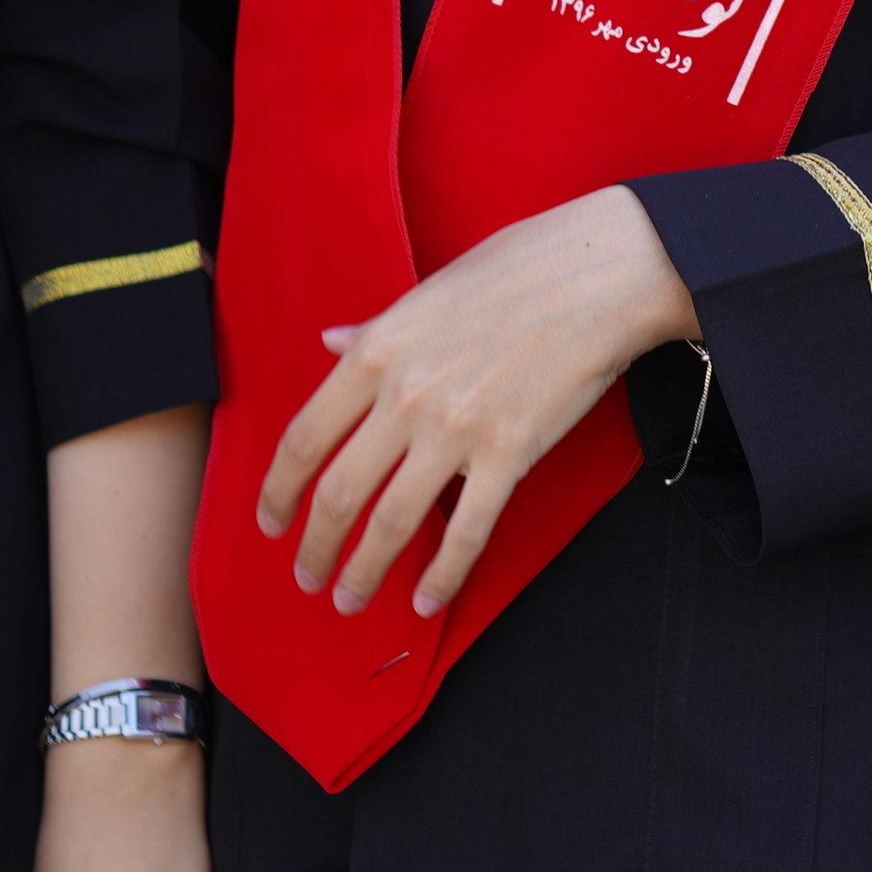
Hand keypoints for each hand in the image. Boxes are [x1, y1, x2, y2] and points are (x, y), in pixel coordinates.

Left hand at [256, 187, 692, 618]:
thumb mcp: (428, 291)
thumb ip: (374, 330)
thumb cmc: (518, 270)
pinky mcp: (510, 455)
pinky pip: (466, 532)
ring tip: (349, 600)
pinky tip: (425, 600)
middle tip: (308, 578)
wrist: (600, 276)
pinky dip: (441, 575)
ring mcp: (457, 430)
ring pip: (392, 523)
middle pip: (338, 493)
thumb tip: (331, 343)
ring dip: (363, 572)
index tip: (272, 521)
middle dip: (315, 548)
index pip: (305, 439)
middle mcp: (406, 397)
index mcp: (377, 353)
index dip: (278, 491)